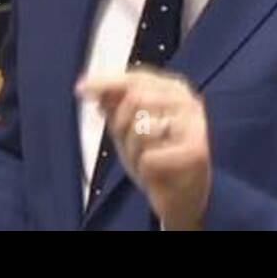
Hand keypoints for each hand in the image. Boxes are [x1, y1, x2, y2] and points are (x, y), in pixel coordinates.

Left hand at [77, 69, 210, 229]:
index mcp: (173, 89)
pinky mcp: (195, 151)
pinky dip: (144, 170)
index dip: (106, 83)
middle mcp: (187, 101)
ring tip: (145, 161)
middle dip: (121, 127)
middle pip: (135, 100)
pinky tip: (156, 173)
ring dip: (133, 153)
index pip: (135, 78)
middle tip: (129, 146)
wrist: (182, 199)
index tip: (80, 89)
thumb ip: (113, 106)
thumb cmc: (157, 160)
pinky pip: (148, 157)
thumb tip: (90, 87)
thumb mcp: (128, 130)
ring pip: (140, 129)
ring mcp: (194, 124)